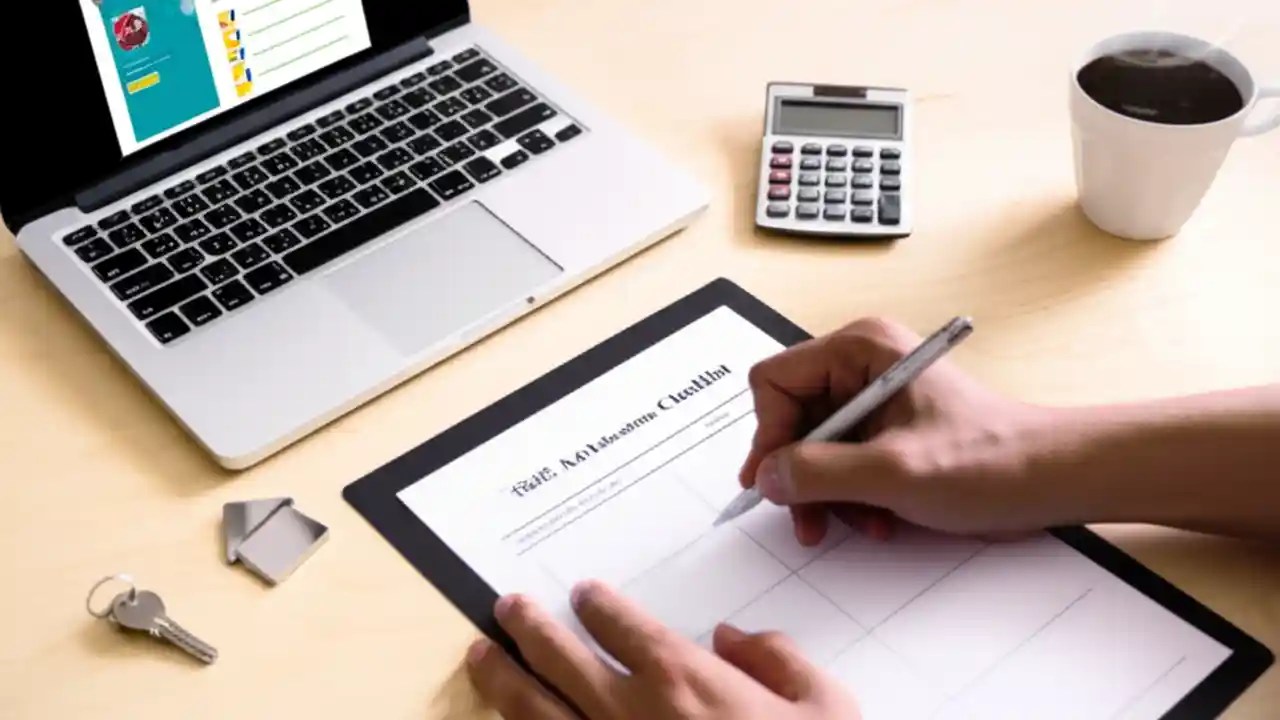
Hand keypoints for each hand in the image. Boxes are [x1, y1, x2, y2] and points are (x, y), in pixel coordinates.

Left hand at [465, 580, 860, 718]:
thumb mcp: (826, 708)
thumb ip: (779, 659)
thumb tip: (733, 637)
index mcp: (685, 682)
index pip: (624, 627)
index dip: (598, 606)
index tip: (583, 595)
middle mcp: (632, 716)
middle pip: (562, 660)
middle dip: (530, 628)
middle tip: (508, 608)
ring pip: (535, 712)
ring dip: (503, 679)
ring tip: (479, 655)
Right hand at [739, 317, 1060, 541]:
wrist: (1049, 479)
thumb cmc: (991, 460)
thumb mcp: (894, 472)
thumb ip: (819, 472)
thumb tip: (767, 476)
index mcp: (861, 348)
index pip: (775, 381)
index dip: (770, 435)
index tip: (779, 482)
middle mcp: (860, 363)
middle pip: (789, 418)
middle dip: (800, 474)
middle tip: (809, 519)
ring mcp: (871, 396)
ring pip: (810, 446)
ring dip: (826, 493)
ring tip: (859, 522)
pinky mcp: (883, 427)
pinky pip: (838, 461)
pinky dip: (847, 495)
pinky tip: (877, 517)